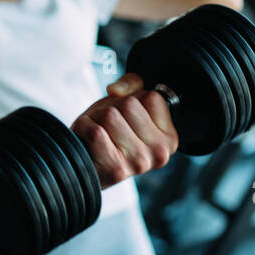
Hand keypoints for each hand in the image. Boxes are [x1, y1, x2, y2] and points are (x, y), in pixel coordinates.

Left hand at [71, 73, 177, 187]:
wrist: (87, 167)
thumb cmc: (108, 134)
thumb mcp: (125, 104)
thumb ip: (131, 84)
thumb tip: (115, 90)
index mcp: (169, 138)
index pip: (152, 97)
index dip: (131, 98)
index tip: (126, 118)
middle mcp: (160, 152)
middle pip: (130, 104)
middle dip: (111, 107)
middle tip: (106, 126)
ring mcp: (140, 162)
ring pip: (111, 115)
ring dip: (96, 118)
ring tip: (97, 133)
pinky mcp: (117, 169)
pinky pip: (95, 131)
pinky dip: (84, 128)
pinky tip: (88, 140)